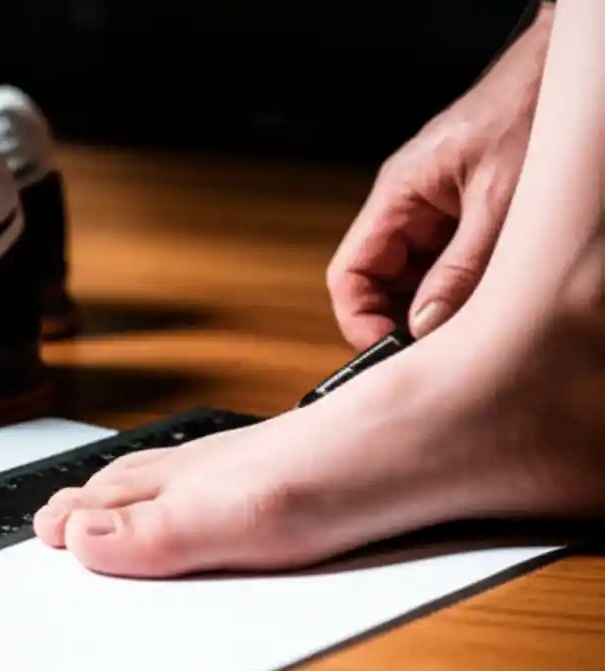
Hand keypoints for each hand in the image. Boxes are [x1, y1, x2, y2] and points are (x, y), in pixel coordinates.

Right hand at [327, 4, 552, 349]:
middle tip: (438, 352)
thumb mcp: (500, 202)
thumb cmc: (529, 115)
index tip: (387, 352)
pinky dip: (464, 292)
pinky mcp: (466, 219)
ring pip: (417, 281)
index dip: (359, 318)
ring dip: (438, 307)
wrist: (561, 76)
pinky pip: (450, 268)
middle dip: (403, 320)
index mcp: (398, 196)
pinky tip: (488, 304)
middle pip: (380, 284)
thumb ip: (462, 268)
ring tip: (470, 330)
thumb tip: (426, 326)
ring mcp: (437, 215)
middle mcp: (409, 208)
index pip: (350, 273)